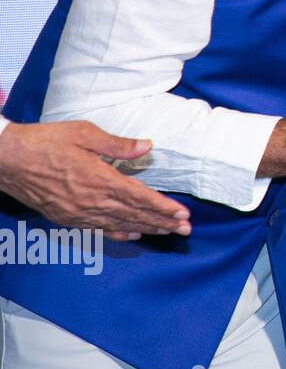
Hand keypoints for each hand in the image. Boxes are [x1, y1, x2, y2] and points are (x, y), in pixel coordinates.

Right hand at [0, 121, 189, 240]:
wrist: (6, 159)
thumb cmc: (46, 142)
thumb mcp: (84, 133)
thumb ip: (118, 144)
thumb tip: (147, 147)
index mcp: (100, 179)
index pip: (140, 198)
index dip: (164, 208)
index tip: (183, 215)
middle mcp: (92, 201)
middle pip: (135, 215)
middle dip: (163, 223)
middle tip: (186, 230)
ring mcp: (78, 212)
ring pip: (120, 224)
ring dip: (147, 229)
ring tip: (168, 233)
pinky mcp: (66, 217)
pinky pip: (99, 230)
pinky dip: (120, 234)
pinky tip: (134, 235)